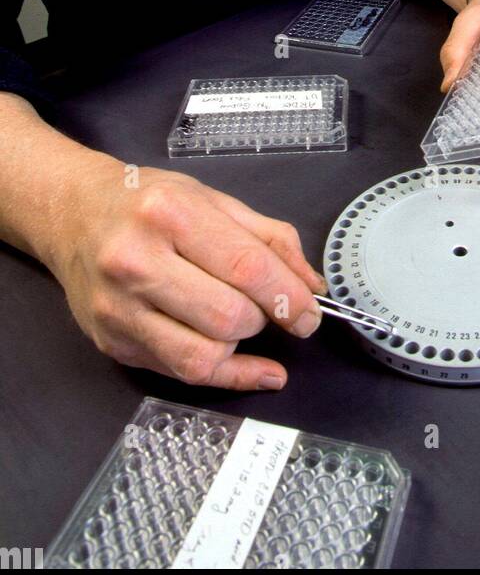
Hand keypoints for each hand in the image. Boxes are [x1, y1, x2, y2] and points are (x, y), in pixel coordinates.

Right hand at [49, 162, 325, 391]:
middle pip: (227, 316)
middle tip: (269, 307)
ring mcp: (119, 308)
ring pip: (204, 355)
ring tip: (239, 320)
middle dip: (264, 318)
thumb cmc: (147, 203)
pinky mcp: (113, 342)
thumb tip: (311, 285)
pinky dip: (228, 375)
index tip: (310, 312)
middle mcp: (136, 261)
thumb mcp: (213, 200)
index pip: (246, 268)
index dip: (289, 297)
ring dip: (240, 344)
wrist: (73, 214)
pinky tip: (256, 370)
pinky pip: (181, 374)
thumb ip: (269, 239)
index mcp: (170, 213)